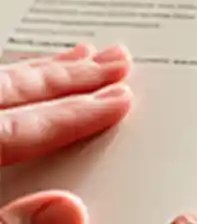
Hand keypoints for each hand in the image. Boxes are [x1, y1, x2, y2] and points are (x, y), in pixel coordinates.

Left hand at [0, 43, 133, 223]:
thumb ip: (12, 223)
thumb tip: (71, 209)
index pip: (25, 126)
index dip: (76, 113)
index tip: (120, 98)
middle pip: (11, 90)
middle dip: (71, 77)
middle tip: (115, 61)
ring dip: (41, 71)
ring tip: (80, 56)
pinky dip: (9, 79)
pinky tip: (20, 75)